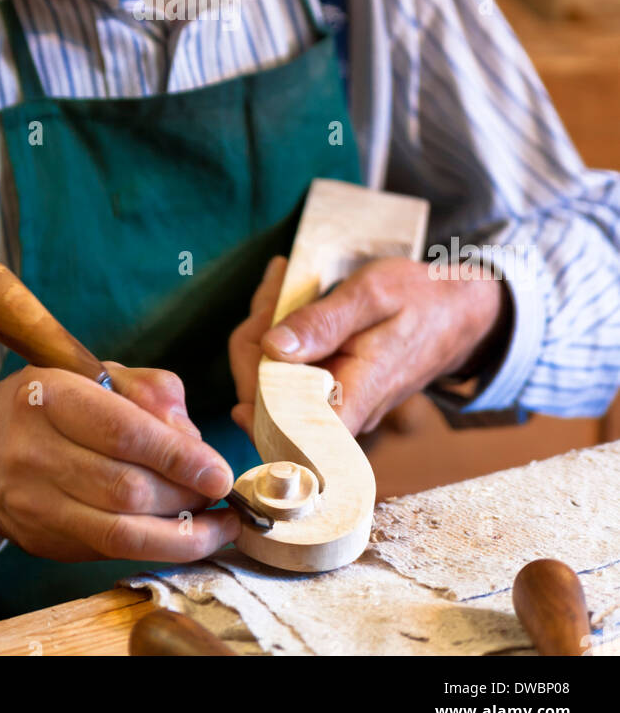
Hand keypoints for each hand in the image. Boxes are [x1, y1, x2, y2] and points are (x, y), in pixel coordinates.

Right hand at [0, 362, 239, 562]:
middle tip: (221, 492)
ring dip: (182, 533)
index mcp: (49, 398)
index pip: (123, 433)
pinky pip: (112, 552)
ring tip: (216, 522)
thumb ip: (148, 391)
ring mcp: (37, 506)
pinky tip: (187, 536)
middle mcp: (37, 454)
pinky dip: (158, 548)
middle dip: (187, 496)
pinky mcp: (46, 543)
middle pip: (127, 490)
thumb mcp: (90, 373)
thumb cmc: (44, 404)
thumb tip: (193, 439)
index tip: (219, 471)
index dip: (179, 457)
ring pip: (121, 532)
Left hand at [229, 255, 505, 437]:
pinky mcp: (330, 394)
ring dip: (264, 331)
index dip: (253, 396)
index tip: (257, 330)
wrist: (459, 313)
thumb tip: (273, 348)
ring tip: (281, 281)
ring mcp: (334, 407)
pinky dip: (279, 336)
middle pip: (265, 397)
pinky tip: (287, 298)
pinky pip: (288, 374)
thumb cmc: (420, 300)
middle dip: (255, 339)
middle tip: (275, 282)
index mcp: (353, 398)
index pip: (285, 430)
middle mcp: (341, 416)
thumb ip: (322, 323)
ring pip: (271, 382)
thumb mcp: (371, 295)